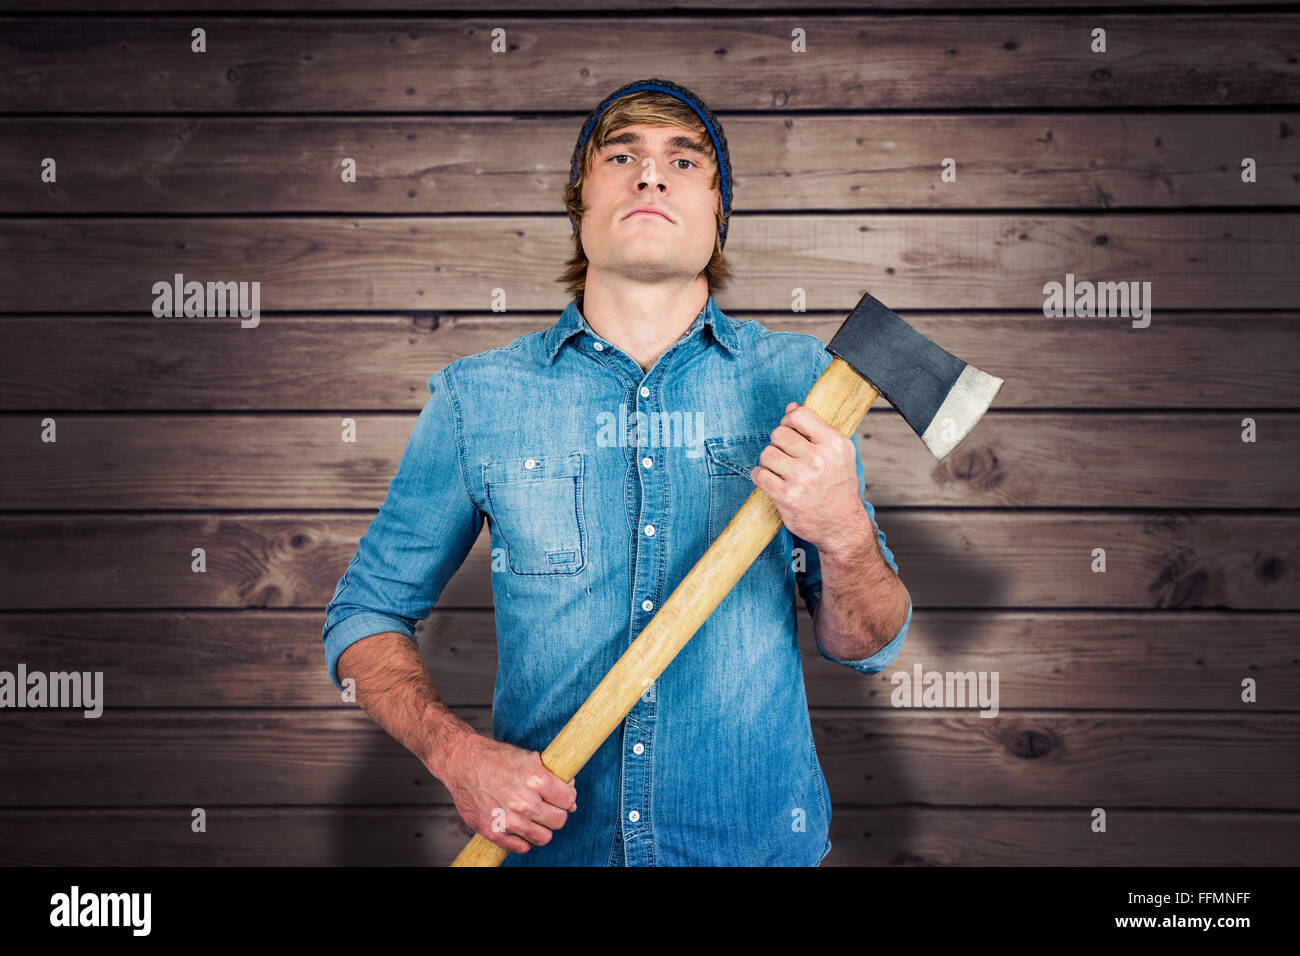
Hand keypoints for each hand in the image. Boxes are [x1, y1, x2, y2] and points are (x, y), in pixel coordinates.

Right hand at [443, 733, 577, 854]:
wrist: (461, 763)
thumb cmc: (496, 758)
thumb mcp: (529, 758)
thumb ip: (553, 780)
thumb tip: (572, 805)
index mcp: (535, 778)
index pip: (568, 799)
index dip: (567, 796)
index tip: (561, 795)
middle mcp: (523, 801)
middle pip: (559, 820)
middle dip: (556, 812)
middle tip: (547, 805)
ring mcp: (508, 819)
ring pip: (544, 837)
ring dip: (542, 827)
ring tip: (534, 816)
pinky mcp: (494, 832)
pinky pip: (522, 848)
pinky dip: (524, 840)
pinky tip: (520, 826)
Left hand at [750, 401, 869, 555]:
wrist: (842, 526)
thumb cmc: (839, 487)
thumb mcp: (839, 454)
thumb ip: (817, 429)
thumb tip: (791, 407)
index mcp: (835, 444)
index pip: (799, 415)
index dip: (789, 421)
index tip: (790, 432)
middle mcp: (819, 460)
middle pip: (778, 434)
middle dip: (778, 443)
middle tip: (786, 456)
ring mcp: (802, 479)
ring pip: (767, 453)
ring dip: (769, 461)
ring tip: (780, 470)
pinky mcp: (786, 496)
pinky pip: (759, 474)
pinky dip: (760, 476)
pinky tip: (771, 480)